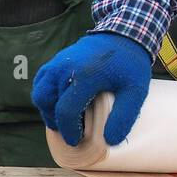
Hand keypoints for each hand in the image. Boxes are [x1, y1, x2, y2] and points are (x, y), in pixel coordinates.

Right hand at [32, 32, 152, 146]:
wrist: (123, 35)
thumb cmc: (130, 64)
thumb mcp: (135, 91)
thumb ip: (124, 116)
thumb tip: (110, 141)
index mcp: (85, 76)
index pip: (66, 111)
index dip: (69, 130)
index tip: (76, 141)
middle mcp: (65, 68)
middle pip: (47, 103)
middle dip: (57, 122)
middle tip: (72, 131)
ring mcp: (57, 63)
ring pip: (40, 93)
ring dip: (49, 110)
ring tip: (67, 120)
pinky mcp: (55, 60)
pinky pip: (41, 82)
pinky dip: (46, 96)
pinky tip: (61, 104)